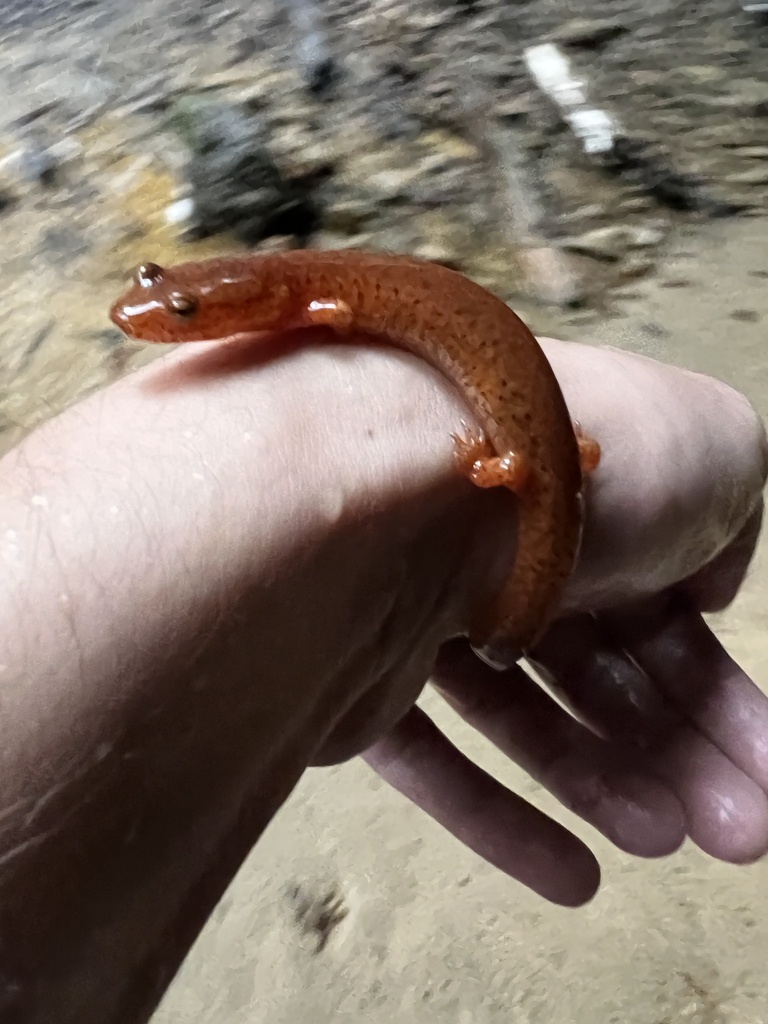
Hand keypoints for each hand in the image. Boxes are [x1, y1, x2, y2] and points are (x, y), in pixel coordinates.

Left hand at [363, 341, 767, 906]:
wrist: (407, 485)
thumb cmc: (583, 463)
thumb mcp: (714, 449)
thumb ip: (726, 523)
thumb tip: (702, 592)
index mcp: (581, 498)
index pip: (659, 612)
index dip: (717, 696)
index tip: (765, 776)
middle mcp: (501, 552)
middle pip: (596, 669)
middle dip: (676, 750)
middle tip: (736, 832)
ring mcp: (423, 611)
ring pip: (518, 714)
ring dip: (601, 781)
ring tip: (664, 838)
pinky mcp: (358, 672)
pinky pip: (430, 756)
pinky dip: (498, 817)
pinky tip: (574, 879)